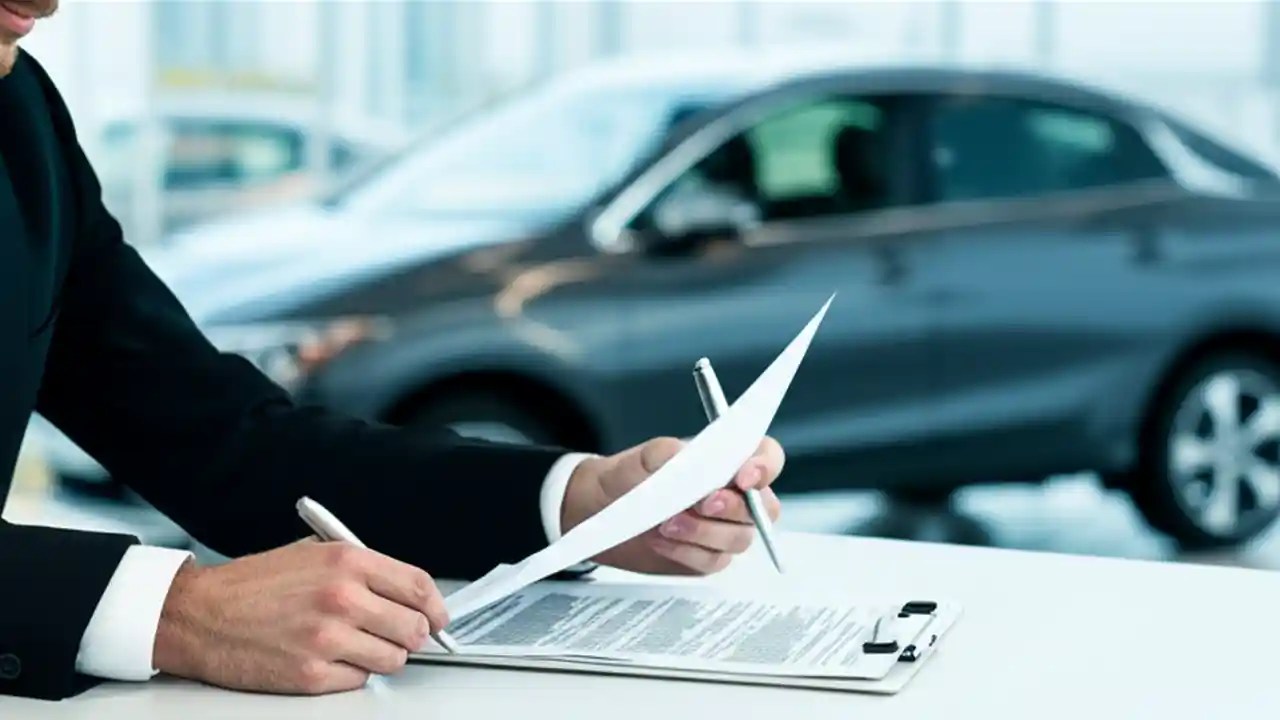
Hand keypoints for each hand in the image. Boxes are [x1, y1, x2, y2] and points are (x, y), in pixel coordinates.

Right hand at [152, 540, 448, 694]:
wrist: (199, 615)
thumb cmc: (252, 585)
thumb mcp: (312, 555)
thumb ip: (361, 570)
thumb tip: (404, 591)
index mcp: (347, 562)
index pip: (418, 586)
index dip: (436, 606)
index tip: (438, 617)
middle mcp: (342, 598)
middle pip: (413, 627)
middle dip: (411, 634)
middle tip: (397, 635)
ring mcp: (328, 638)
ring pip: (393, 658)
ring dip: (382, 656)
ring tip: (357, 646)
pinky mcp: (311, 675)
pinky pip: (359, 681)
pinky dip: (351, 674)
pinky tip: (329, 659)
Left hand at [561, 436, 783, 574]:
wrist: (602, 509)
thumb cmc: (630, 476)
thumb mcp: (646, 456)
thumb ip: (673, 454)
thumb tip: (694, 460)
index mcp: (729, 460)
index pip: (768, 458)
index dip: (765, 467)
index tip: (743, 477)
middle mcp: (735, 495)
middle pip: (762, 508)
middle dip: (732, 507)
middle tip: (702, 503)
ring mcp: (724, 528)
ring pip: (740, 538)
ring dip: (704, 531)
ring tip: (666, 523)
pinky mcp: (708, 556)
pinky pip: (714, 561)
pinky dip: (687, 552)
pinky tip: (661, 541)